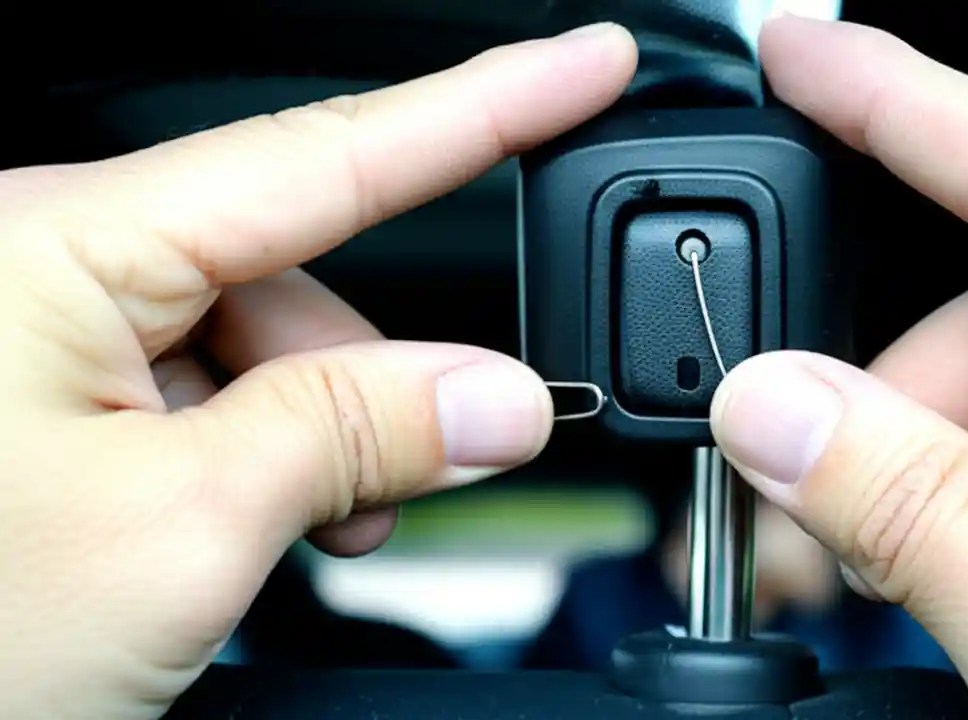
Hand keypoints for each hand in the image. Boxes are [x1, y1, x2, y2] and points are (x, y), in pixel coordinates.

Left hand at [0, 24, 635, 718]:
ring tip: (289, 534)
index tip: (582, 61)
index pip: (326, 152)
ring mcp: (34, 321)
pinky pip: (198, 379)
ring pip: (252, 337)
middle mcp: (36, 260)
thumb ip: (356, 434)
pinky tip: (232, 521)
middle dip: (365, 379)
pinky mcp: (42, 382)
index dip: (481, 104)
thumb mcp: (182, 535)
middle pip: (290, 271)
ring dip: (305, 433)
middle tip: (392, 490)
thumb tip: (500, 395)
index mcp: (51, 247)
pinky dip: (247, 448)